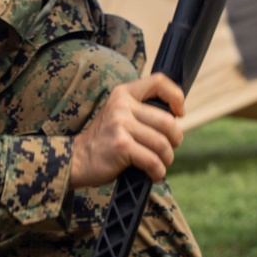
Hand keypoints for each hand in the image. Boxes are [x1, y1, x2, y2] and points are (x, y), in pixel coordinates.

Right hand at [71, 73, 184, 188]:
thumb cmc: (104, 141)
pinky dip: (158, 171)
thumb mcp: (119, 115)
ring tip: (160, 164)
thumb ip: (142, 111)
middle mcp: (122, 105)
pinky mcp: (121, 146)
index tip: (180, 113)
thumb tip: (176, 117)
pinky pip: (153, 160)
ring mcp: (120, 125)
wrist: (77, 159)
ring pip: (162, 143)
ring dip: (167, 159)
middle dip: (175, 140)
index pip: (158, 82)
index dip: (176, 96)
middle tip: (167, 150)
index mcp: (123, 94)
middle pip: (167, 121)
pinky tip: (153, 174)